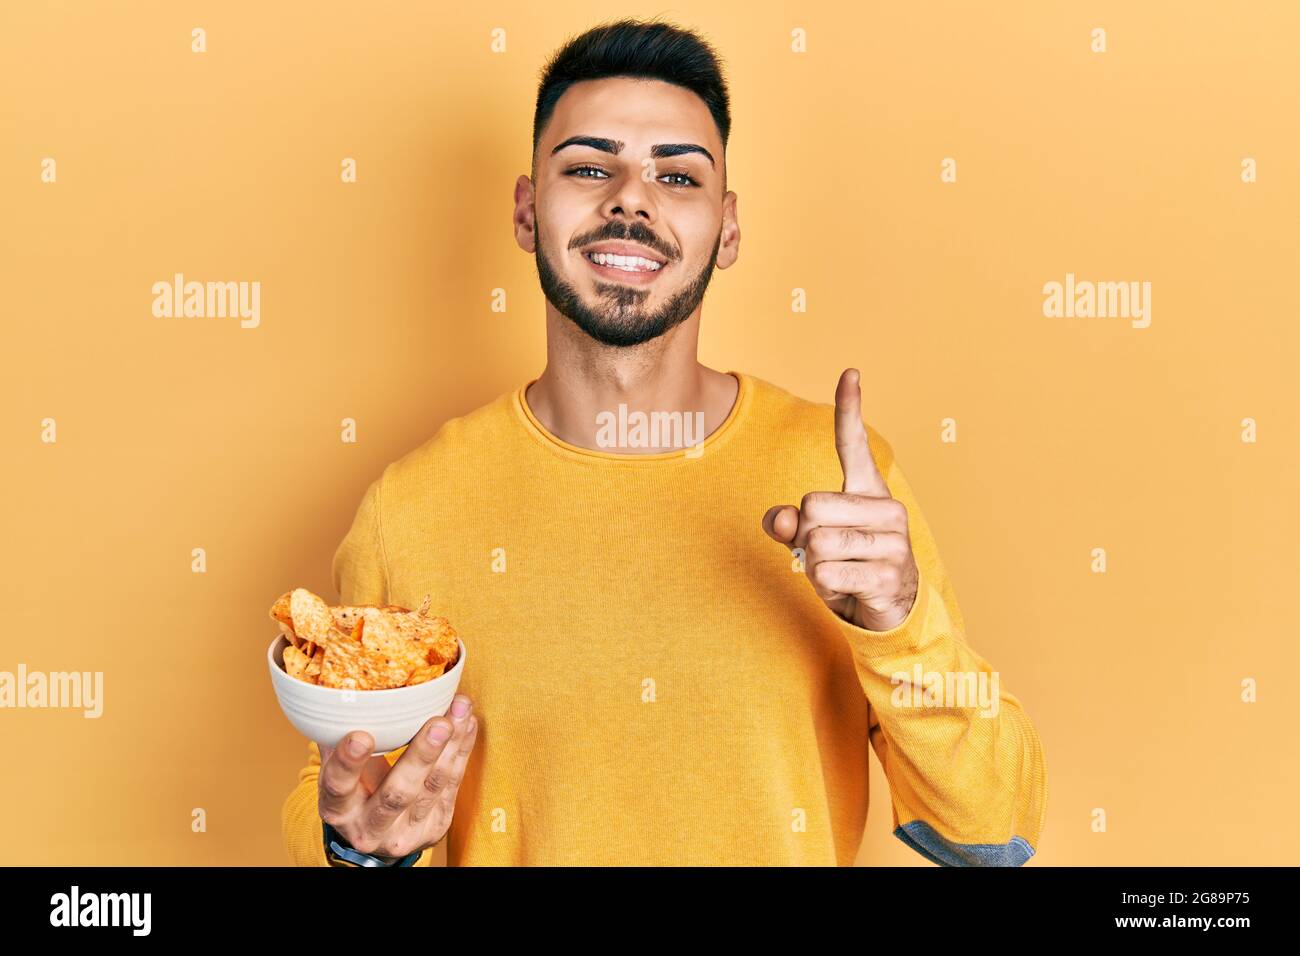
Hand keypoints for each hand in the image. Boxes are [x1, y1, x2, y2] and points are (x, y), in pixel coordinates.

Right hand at [317, 694, 478, 861]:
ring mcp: (406, 832)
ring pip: (433, 787)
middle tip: (439, 724)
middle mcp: (370, 828)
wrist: (377, 830)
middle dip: (421, 756)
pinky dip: (462, 751)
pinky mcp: (436, 826)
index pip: (339, 787)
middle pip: (397, 794)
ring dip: (452, 745)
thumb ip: (336, 736)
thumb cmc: (355, 788)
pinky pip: (452, 785)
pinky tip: (466, 723)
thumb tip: (340, 688)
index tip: (361, 736)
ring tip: (460, 710)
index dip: (349, 763)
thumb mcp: (338, 769)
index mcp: (337, 810)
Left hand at [762, 368, 919, 630]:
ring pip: (817, 543)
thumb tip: (780, 519)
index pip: (854, 444)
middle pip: (811, 507)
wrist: (886, 608)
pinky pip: (828, 573)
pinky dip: (825, 586)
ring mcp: (892, 541)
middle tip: (826, 552)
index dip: (849, 409)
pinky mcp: (889, 574)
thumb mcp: (809, 540)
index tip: (849, 372)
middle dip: (804, 535)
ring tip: (838, 571)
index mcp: (867, 490)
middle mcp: (886, 508)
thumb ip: (787, 525)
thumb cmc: (845, 563)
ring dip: (814, 565)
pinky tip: (847, 588)